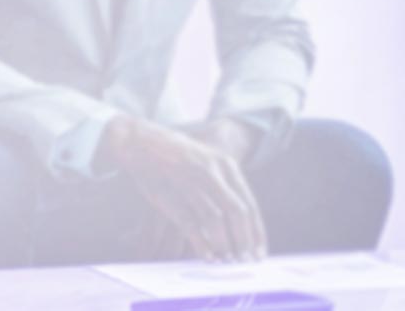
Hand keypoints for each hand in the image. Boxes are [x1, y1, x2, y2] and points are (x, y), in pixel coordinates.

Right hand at [98, 115, 266, 261]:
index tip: (260, 252)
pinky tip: (207, 257)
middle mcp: (213, 173)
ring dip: (224, 244)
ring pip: (215, 219)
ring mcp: (192, 183)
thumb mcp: (209, 163)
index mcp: (226, 165)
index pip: (249, 203)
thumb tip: (242, 220)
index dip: (256, 231)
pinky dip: (201, 243)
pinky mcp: (172, 195)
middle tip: (247, 262)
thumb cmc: (180, 157)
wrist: (144, 142)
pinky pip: (191, 223)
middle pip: (237, 212)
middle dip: (244, 240)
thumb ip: (225, 187)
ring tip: (228, 262)